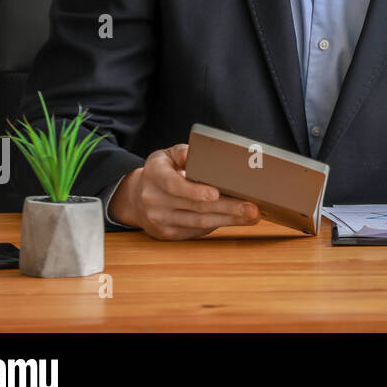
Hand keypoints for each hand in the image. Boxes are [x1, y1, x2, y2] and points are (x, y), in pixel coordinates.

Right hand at [109, 143, 259, 239]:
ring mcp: (160, 220)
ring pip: (199, 222)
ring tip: (252, 216)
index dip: (194, 190)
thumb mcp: (166, 155)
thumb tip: (192, 154)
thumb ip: (182, 152)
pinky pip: (197, 231)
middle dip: (227, 208)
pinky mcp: (168, 234)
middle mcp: (153, 200)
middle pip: (194, 207)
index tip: (215, 194)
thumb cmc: (161, 172)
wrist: (135, 198)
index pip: (174, 185)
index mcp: (154, 175)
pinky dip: (219, 225)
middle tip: (251, 208)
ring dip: (229, 220)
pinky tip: (237, 220)